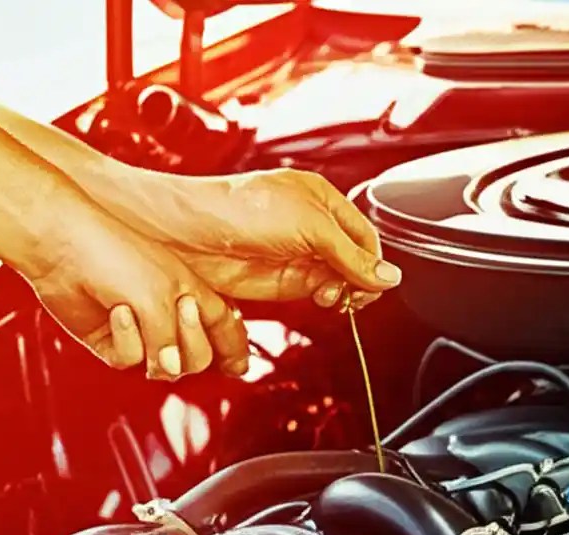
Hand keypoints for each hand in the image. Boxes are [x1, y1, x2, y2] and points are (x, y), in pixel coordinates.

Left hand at [21, 205, 250, 379]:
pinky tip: (115, 312)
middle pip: (199, 357)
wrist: (65, 248)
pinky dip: (124, 339)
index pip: (225, 328)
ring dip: (154, 344)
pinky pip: (129, 361)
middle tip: (180, 317)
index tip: (240, 367)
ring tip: (138, 311)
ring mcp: (142, 331)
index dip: (236, 349)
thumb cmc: (119, 257)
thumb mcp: (161, 298)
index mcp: (193, 294)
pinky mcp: (112, 342)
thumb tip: (171, 370)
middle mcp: (170, 315)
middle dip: (192, 345)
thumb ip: (173, 342)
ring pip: (166, 366)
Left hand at [70, 165, 402, 309]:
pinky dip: (321, 301)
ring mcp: (293, 253)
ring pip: (337, 281)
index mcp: (321, 199)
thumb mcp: (307, 226)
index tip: (371, 282)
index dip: (373, 260)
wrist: (179, 233)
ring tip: (327, 295)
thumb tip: (389, 278)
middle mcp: (310, 225)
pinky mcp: (275, 280)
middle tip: (347, 292)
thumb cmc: (233, 211)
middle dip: (357, 279)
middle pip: (355, 261)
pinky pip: (313, 295)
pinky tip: (317, 299)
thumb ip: (350, 255)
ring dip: (340, 292)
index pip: (366, 235)